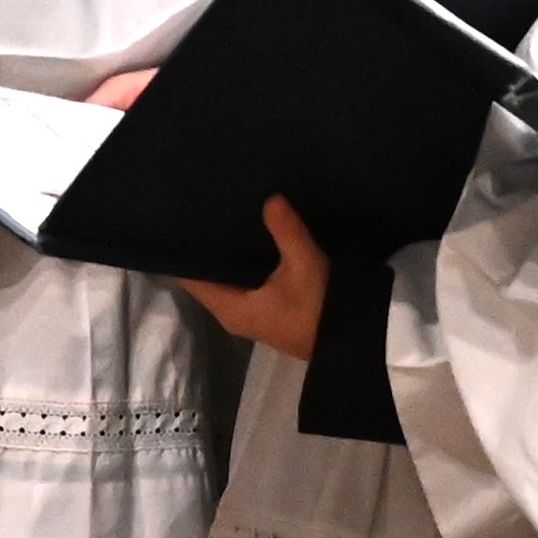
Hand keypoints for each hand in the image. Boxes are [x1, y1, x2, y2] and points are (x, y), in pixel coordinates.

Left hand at [178, 196, 330, 360]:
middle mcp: (233, 312)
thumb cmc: (319, 308)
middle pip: (208, 276)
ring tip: (227, 212)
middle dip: (209, 246)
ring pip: (229, 277)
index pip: (191, 278)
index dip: (185, 251)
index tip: (182, 219)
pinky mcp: (269, 309)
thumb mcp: (304, 265)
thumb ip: (285, 230)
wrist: (355, 340)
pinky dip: (246, 260)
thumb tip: (271, 198)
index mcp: (229, 308)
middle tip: (205, 207)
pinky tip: (254, 233)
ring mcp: (252, 312)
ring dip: (229, 252)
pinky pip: (246, 280)